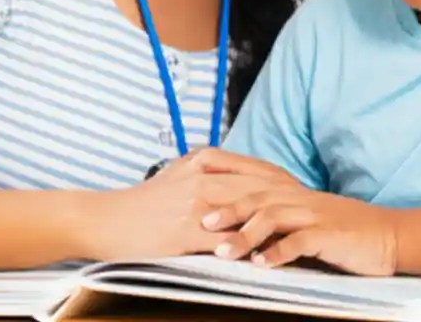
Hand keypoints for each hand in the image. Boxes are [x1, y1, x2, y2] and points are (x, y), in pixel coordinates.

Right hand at [83, 150, 294, 261]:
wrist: (106, 219)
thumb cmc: (144, 202)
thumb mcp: (179, 174)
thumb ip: (211, 171)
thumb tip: (242, 178)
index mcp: (204, 160)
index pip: (259, 169)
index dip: (287, 184)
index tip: (307, 196)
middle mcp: (203, 176)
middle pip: (261, 188)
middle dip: (290, 204)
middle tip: (314, 218)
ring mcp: (196, 203)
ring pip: (248, 213)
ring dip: (275, 227)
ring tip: (299, 239)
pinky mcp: (186, 230)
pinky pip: (226, 240)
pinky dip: (248, 249)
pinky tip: (267, 259)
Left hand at [202, 187, 398, 275]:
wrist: (386, 235)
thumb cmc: (342, 231)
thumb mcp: (305, 219)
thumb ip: (274, 219)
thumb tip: (237, 227)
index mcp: (291, 193)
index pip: (251, 186)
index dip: (223, 192)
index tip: (197, 203)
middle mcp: (300, 199)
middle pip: (256, 198)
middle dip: (226, 211)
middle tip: (200, 224)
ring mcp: (315, 215)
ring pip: (273, 217)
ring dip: (246, 234)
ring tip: (224, 251)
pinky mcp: (330, 235)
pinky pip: (301, 241)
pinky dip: (279, 252)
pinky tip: (262, 264)